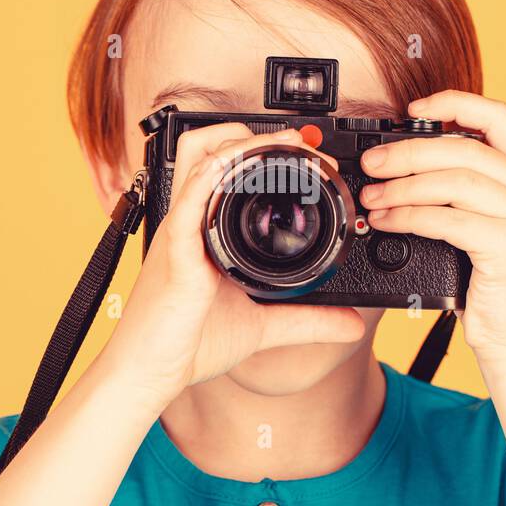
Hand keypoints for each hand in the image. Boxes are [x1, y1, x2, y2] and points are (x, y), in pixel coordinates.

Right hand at [102, 123, 365, 397]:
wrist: (152, 373)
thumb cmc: (189, 344)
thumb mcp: (264, 328)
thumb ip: (309, 321)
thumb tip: (353, 323)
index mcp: (204, 230)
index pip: (226, 168)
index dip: (261, 148)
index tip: (305, 149)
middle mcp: (190, 222)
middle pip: (206, 147)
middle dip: (248, 132)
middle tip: (294, 142)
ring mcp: (180, 234)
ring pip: (197, 162)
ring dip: (236, 144)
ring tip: (275, 143)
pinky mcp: (176, 254)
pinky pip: (186, 205)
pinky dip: (206, 181)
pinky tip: (226, 168)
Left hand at [358, 90, 505, 362]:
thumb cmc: (496, 285)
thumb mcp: (492, 225)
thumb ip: (470, 188)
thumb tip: (408, 158)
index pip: (500, 118)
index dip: (455, 103)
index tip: (413, 108)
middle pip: (465, 150)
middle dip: (409, 153)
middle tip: (372, 163)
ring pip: (453, 182)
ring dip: (403, 187)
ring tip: (372, 196)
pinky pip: (447, 219)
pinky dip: (408, 216)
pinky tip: (386, 221)